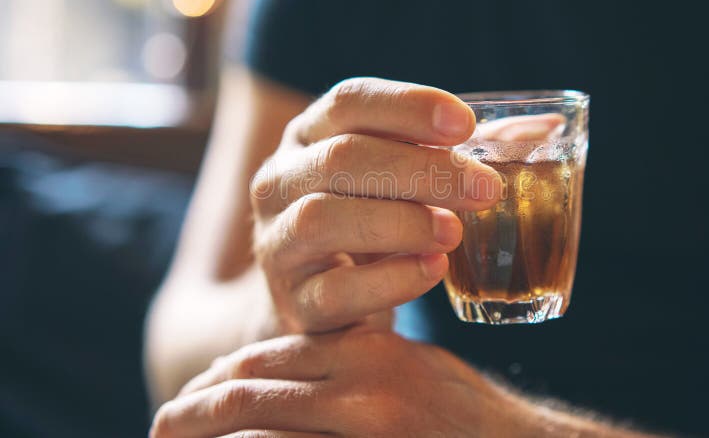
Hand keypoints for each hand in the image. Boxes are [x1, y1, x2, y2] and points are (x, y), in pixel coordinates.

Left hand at [151, 330, 530, 437]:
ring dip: (205, 431)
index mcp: (369, 350)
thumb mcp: (415, 377)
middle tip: (165, 424)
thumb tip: (306, 375)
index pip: (271, 354)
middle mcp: (360, 378)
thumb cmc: (472, 421)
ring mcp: (364, 421)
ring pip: (254, 417)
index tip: (194, 391)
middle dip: (196, 405)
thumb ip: (362, 368)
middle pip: (250, 381)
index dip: (222, 373)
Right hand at [249, 78, 502, 334]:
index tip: (466, 124)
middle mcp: (280, 181)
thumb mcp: (400, 178)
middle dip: (421, 170)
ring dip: (400, 222)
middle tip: (486, 189)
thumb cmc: (370, 220)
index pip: (349, 101)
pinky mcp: (292, 301)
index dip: (408, 106)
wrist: (317, 296)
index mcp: (310, 136)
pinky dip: (388, 281)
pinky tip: (433, 269)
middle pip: (342, 158)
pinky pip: (333, 290)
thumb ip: (460, 152)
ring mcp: (277, 242)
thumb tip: (545, 130)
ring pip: (323, 219)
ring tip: (455, 231)